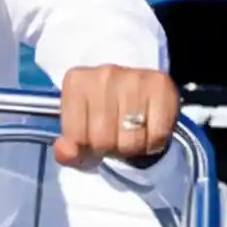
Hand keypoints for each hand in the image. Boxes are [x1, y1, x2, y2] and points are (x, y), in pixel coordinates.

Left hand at [53, 64, 179, 168]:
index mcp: (76, 82)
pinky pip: (157, 135)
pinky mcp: (161, 85)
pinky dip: (154, 142)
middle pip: (103, 140)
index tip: (92, 136)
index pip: (76, 138)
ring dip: (133, 147)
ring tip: (132, 133)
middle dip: (110, 148)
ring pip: (130, 142)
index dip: (86, 147)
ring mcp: (133, 77)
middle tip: (115, 137)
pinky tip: (149, 129)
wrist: (135, 88)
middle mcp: (103, 75)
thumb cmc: (101, 113)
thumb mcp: (78, 132)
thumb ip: (67, 149)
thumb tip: (65, 152)